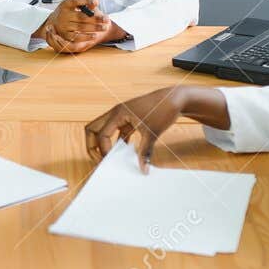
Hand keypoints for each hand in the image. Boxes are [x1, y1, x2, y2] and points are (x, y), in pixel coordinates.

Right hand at [39, 0, 111, 52]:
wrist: (54, 23)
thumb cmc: (68, 12)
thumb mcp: (73, 3)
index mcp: (66, 4)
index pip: (75, 0)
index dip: (86, 0)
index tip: (97, 2)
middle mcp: (64, 15)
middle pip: (81, 16)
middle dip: (95, 18)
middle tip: (106, 19)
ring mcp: (64, 26)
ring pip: (81, 27)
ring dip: (94, 28)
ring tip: (105, 27)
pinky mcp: (65, 35)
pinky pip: (76, 37)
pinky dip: (86, 37)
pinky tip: (95, 36)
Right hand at [85, 85, 233, 169]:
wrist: (176, 99)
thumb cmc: (163, 109)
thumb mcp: (152, 133)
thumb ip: (145, 152)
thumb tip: (143, 169)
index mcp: (118, 113)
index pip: (100, 134)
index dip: (103, 150)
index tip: (110, 162)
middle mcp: (116, 113)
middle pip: (93, 129)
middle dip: (92, 145)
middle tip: (99, 160)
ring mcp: (121, 115)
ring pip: (103, 130)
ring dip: (103, 144)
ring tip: (110, 159)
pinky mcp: (129, 119)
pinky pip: (116, 131)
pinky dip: (116, 142)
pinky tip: (125, 152)